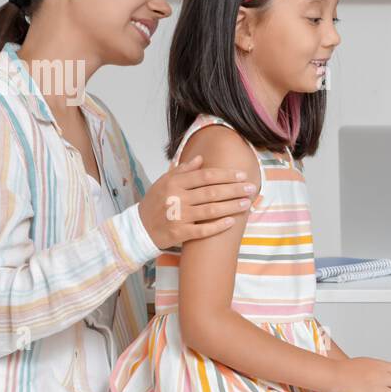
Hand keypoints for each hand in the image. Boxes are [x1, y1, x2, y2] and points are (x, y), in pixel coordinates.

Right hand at [137, 155, 256, 249]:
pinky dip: (218, 226)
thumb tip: (201, 159)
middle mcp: (177, 198)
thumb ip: (183, 170)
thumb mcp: (164, 182)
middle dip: (235, 189)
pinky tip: (232, 221)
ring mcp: (179, 216)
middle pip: (212, 192)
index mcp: (174, 183)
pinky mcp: (180, 233)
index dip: (226, 175)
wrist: (139, 228)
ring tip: (247, 203)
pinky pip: (203, 230)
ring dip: (232, 206)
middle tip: (251, 188)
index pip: (206, 176)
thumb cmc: (155, 203)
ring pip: (211, 210)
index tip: (242, 175)